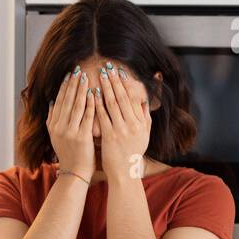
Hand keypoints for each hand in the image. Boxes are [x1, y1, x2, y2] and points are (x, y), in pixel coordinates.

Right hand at [47, 68, 94, 180]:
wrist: (74, 172)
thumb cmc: (68, 154)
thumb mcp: (55, 136)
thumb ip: (52, 119)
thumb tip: (51, 102)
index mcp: (53, 125)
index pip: (58, 101)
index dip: (64, 87)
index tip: (69, 75)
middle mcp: (59, 127)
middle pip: (66, 101)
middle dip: (72, 84)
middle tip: (78, 70)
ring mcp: (70, 132)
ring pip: (75, 106)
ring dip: (80, 90)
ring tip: (85, 77)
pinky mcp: (81, 137)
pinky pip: (86, 117)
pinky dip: (89, 104)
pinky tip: (93, 93)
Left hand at [94, 62, 150, 182]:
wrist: (125, 172)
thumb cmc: (133, 152)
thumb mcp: (145, 134)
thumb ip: (145, 116)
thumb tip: (146, 99)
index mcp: (141, 122)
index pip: (133, 97)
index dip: (126, 83)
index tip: (119, 71)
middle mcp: (133, 124)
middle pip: (123, 97)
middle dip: (115, 81)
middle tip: (108, 66)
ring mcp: (121, 130)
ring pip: (112, 104)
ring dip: (106, 88)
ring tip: (100, 75)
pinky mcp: (110, 137)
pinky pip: (102, 116)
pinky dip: (97, 104)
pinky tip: (92, 94)